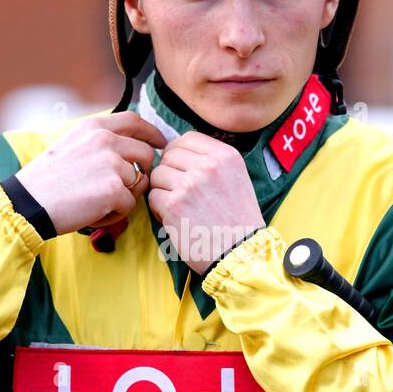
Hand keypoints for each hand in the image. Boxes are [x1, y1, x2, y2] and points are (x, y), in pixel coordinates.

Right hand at [14, 112, 166, 236]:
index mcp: (94, 126)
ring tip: (96, 201)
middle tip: (123, 188)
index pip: (135, 121)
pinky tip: (93, 212)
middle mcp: (105, 140)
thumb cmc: (47, 180)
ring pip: (138, 182)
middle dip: (141, 173)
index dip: (152, 132)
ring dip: (123, 197)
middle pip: (146, 154)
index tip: (161, 143)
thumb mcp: (71, 144)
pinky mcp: (114, 189)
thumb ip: (99, 140)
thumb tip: (128, 145)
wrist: (29, 202)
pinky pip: (129, 205)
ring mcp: (112, 164)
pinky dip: (114, 214)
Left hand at [146, 131, 265, 274]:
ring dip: (163, 191)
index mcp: (226, 155)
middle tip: (180, 193)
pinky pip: (153, 196)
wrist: (240, 253)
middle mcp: (208, 166)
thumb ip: (212, 161)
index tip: (181, 169)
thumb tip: (177, 150)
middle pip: (169, 156)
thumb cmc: (238, 220)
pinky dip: (159, 209)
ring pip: (157, 175)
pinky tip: (174, 219)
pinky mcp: (174, 205)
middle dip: (169, 173)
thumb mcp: (237, 178)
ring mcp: (189, 184)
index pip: (187, 138)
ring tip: (179, 207)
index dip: (178, 153)